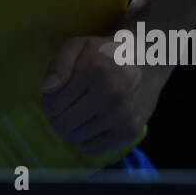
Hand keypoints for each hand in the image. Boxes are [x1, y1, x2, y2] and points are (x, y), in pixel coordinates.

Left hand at [38, 35, 167, 157]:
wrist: (149, 63)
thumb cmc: (107, 54)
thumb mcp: (80, 45)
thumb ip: (59, 64)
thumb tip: (46, 90)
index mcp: (96, 70)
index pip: (53, 104)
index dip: (48, 102)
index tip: (55, 96)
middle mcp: (112, 94)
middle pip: (62, 124)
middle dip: (56, 118)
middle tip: (65, 107)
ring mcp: (123, 115)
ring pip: (75, 139)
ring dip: (71, 129)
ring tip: (79, 113)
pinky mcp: (131, 132)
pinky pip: (92, 149)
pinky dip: (86, 139)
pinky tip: (93, 122)